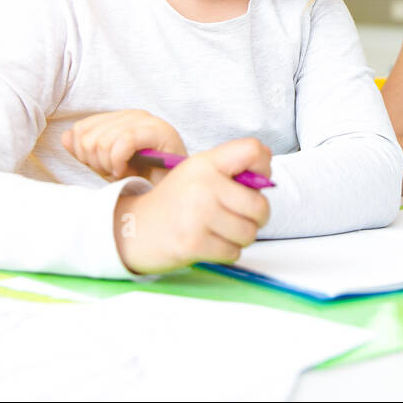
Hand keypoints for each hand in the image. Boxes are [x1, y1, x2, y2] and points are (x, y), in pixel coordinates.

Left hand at [61, 109, 186, 181]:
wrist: (173, 192)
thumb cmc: (142, 178)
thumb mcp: (106, 165)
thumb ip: (86, 151)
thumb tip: (66, 137)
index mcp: (119, 118)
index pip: (81, 129)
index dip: (82, 154)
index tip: (101, 168)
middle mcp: (133, 114)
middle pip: (89, 137)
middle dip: (96, 162)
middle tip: (113, 172)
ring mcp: (147, 121)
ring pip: (104, 141)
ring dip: (109, 165)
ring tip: (123, 172)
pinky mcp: (159, 131)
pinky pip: (123, 143)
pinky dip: (119, 162)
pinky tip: (127, 171)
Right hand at [113, 137, 272, 274]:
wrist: (135, 228)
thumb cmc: (177, 201)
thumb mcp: (200, 174)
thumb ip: (233, 171)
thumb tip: (267, 181)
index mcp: (206, 162)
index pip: (253, 150)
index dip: (264, 168)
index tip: (254, 181)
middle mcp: (203, 185)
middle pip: (260, 206)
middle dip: (256, 218)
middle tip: (237, 216)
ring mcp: (198, 214)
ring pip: (249, 233)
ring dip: (240, 237)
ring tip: (221, 230)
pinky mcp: (193, 243)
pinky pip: (233, 252)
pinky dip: (226, 252)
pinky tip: (209, 242)